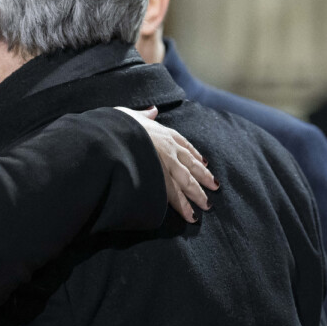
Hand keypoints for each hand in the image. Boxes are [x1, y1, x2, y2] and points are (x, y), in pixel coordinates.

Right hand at [114, 106, 217, 222]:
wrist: (112, 136)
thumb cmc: (117, 126)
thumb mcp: (131, 115)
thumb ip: (144, 115)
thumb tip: (153, 110)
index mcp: (163, 133)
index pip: (185, 145)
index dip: (196, 155)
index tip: (205, 162)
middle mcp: (169, 149)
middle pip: (192, 166)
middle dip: (204, 177)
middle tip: (215, 187)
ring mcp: (166, 165)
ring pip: (187, 182)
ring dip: (197, 195)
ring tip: (206, 206)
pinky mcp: (159, 179)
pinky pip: (174, 195)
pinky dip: (183, 206)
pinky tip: (190, 215)